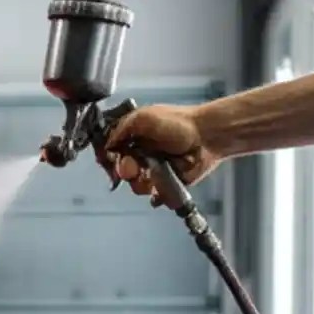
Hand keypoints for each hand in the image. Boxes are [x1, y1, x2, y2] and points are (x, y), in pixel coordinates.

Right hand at [105, 104, 222, 203]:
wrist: (207, 138)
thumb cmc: (179, 123)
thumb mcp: (143, 117)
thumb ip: (121, 128)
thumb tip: (107, 146)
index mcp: (133, 137)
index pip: (111, 152)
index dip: (108, 158)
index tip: (111, 160)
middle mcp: (141, 154)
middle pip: (120, 171)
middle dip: (125, 171)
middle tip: (134, 168)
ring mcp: (153, 169)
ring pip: (136, 185)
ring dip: (142, 183)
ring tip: (154, 175)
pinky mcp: (166, 183)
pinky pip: (154, 195)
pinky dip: (156, 195)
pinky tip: (159, 189)